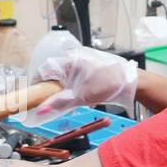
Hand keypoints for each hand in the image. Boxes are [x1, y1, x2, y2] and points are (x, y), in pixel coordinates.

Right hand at [21, 46, 137, 126]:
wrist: (132, 81)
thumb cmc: (109, 85)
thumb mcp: (81, 97)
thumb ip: (58, 103)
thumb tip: (41, 110)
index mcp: (69, 60)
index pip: (44, 69)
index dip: (37, 83)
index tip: (35, 95)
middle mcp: (74, 56)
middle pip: (53, 71)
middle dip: (50, 87)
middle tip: (50, 100)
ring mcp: (82, 58)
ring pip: (64, 73)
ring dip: (62, 86)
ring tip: (67, 97)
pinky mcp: (89, 63)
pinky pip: (74, 72)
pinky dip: (71, 83)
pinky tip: (77, 92)